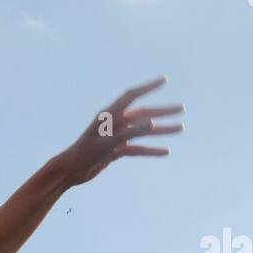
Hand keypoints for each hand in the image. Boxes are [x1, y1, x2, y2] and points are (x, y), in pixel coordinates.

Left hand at [54, 77, 183, 186]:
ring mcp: (116, 137)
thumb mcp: (108, 143)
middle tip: (182, 109)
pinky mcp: (116, 150)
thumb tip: (152, 123)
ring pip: (143, 132)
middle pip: (143, 114)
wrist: (70, 171)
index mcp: (109, 115)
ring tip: (181, 129)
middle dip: (163, 112)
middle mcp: (114, 123)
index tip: (165, 80)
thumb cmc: (84, 154)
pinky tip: (165, 152)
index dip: (148, 87)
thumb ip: (130, 133)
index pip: (132, 96)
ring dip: (161, 131)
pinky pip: (137, 149)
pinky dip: (151, 150)